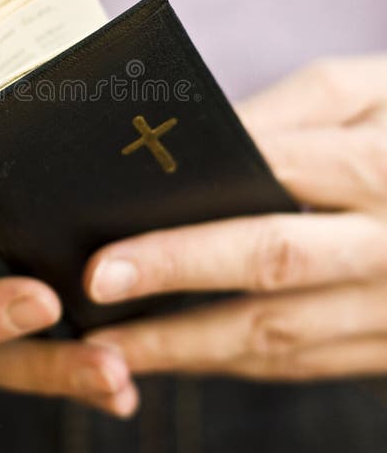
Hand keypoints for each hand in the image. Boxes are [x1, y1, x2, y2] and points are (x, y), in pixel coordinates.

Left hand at [83, 56, 386, 381]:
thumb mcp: (370, 89)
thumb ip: (292, 111)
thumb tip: (203, 142)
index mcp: (383, 167)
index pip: (272, 181)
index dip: (196, 207)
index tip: (116, 230)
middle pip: (270, 266)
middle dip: (176, 278)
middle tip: (95, 291)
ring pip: (281, 335)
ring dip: (189, 346)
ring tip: (113, 346)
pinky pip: (305, 363)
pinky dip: (235, 362)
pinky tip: (180, 355)